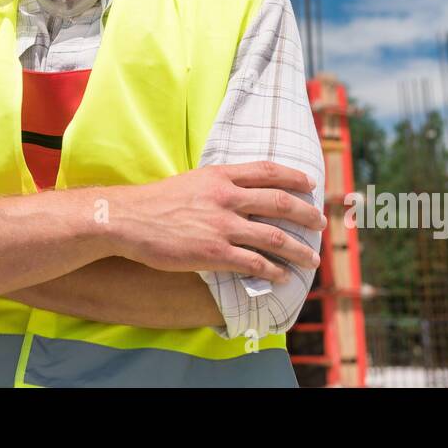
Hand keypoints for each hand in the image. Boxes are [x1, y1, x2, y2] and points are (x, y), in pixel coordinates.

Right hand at [105, 162, 325, 283]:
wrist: (128, 219)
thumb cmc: (156, 202)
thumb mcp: (191, 181)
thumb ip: (218, 184)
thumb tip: (240, 191)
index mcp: (220, 176)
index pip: (267, 171)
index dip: (293, 177)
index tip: (311, 184)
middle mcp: (226, 197)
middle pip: (279, 202)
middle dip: (306, 214)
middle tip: (320, 224)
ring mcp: (222, 225)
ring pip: (273, 236)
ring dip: (298, 249)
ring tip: (312, 259)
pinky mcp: (214, 252)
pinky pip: (253, 262)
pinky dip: (273, 270)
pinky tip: (283, 276)